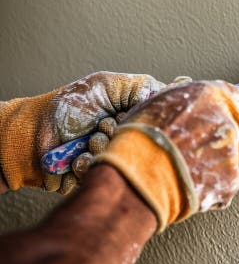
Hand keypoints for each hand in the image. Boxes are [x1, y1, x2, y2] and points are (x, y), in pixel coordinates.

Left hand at [0, 72, 164, 192]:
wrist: (35, 129)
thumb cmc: (71, 104)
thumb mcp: (110, 85)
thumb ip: (143, 87)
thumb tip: (177, 91)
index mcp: (137, 121)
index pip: (160, 127)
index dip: (143, 122)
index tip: (125, 115)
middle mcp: (130, 142)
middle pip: (145, 145)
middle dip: (120, 133)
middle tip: (104, 124)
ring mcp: (115, 161)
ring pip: (124, 162)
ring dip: (102, 148)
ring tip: (88, 139)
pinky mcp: (100, 178)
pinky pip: (103, 175)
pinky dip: (88, 163)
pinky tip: (78, 155)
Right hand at [95, 81, 238, 230]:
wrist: (139, 175)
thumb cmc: (140, 138)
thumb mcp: (157, 102)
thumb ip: (187, 101)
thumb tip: (194, 104)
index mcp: (212, 97)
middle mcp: (228, 123)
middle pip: (233, 133)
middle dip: (215, 141)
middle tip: (186, 151)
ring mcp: (232, 154)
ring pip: (226, 160)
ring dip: (208, 165)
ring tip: (178, 168)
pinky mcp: (230, 181)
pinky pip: (222, 185)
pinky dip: (207, 187)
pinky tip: (184, 184)